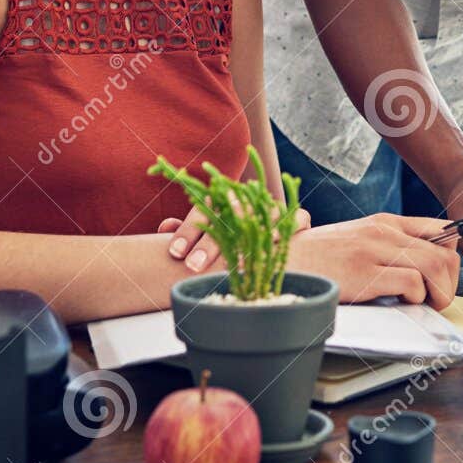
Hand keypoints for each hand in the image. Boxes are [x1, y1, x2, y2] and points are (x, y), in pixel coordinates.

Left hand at [156, 205, 312, 273]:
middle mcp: (249, 198)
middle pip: (229, 216)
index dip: (188, 231)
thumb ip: (187, 228)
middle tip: (194, 265)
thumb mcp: (208, 227)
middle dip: (211, 242)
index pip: (203, 209)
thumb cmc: (233, 230)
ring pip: (262, 215)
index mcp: (223, 197)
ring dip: (248, 238)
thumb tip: (165, 225)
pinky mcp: (298, 218)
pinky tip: (273, 241)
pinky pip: (297, 217)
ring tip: (233, 264)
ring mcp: (274, 207)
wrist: (271, 222)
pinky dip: (287, 225)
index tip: (175, 253)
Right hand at [289, 214, 459, 305]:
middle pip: (445, 251)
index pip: (442, 229)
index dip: (453, 255)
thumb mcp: (359, 240)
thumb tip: (424, 264)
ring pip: (435, 265)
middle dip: (450, 281)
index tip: (445, 276)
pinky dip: (416, 297)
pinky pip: (412, 282)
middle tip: (437, 298)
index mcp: (385, 222)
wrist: (284, 262)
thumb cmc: (320, 258)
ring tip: (426, 303)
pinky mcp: (364, 273)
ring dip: (439, 292)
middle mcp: (384, 231)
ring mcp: (374, 250)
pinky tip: (401, 302)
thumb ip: (389, 245)